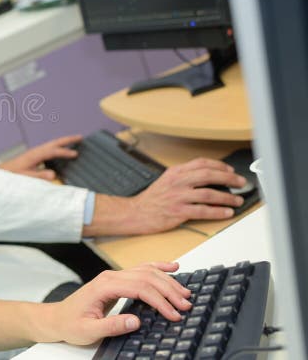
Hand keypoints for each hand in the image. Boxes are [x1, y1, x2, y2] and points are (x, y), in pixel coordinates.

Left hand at [0, 135, 81, 178]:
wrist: (2, 172)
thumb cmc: (13, 175)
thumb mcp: (26, 177)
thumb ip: (39, 176)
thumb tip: (54, 175)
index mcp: (35, 155)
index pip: (53, 151)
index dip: (65, 152)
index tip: (76, 154)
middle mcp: (36, 151)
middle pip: (54, 143)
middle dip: (68, 140)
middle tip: (81, 137)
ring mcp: (35, 152)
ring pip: (52, 144)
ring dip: (63, 142)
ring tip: (75, 140)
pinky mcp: (34, 155)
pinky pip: (49, 149)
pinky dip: (58, 147)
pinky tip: (62, 151)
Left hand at [46, 262, 191, 344]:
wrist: (57, 318)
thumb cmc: (71, 323)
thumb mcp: (89, 330)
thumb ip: (111, 326)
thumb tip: (136, 321)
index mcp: (104, 285)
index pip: (139, 287)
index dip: (159, 301)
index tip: (174, 314)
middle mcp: (110, 276)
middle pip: (146, 277)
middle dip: (168, 290)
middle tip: (186, 305)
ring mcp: (114, 276)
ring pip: (146, 272)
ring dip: (167, 281)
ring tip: (185, 293)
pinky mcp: (117, 280)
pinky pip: (141, 270)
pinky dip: (158, 268)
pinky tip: (172, 267)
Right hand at [128, 157, 247, 233]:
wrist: (136, 213)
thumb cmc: (152, 199)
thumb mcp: (167, 181)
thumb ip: (185, 178)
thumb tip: (210, 180)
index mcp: (175, 172)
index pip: (201, 163)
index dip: (219, 165)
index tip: (230, 170)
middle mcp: (177, 182)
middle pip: (208, 175)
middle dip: (228, 178)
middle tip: (240, 182)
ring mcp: (177, 196)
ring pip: (208, 193)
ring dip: (227, 197)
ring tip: (237, 200)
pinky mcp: (178, 212)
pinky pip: (202, 211)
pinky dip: (217, 211)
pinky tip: (226, 212)